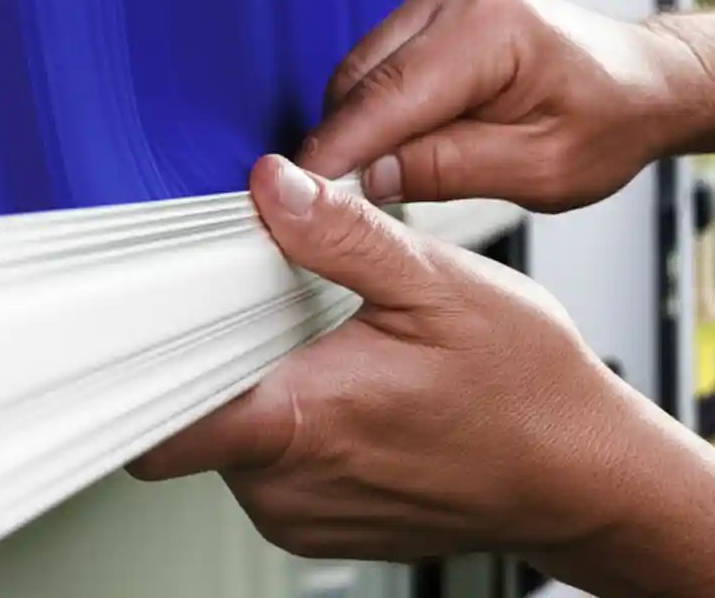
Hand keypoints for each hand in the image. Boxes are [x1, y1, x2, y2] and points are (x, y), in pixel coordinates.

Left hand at [127, 155, 659, 560]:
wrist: (580, 475)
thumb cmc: (527, 391)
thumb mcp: (441, 287)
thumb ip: (343, 235)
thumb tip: (272, 186)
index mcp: (302, 420)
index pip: (157, 424)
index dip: (134, 371)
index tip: (139, 326)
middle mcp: (289, 485)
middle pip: (192, 413)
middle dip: (224, 352)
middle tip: (287, 311)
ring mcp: (303, 517)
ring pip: (230, 440)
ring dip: (264, 387)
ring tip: (336, 355)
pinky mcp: (321, 528)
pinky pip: (269, 468)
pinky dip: (293, 424)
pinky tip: (353, 395)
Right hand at [298, 0, 713, 212]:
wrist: (642, 83)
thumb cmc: (610, 121)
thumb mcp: (539, 168)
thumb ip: (449, 168)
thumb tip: (371, 177)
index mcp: (489, 28)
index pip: (386, 97)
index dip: (337, 154)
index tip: (298, 197)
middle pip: (362, 83)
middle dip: (348, 147)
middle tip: (345, 213)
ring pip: (361, 75)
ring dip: (364, 131)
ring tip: (396, 181)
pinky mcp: (432, 11)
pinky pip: (379, 67)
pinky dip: (379, 113)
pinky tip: (406, 148)